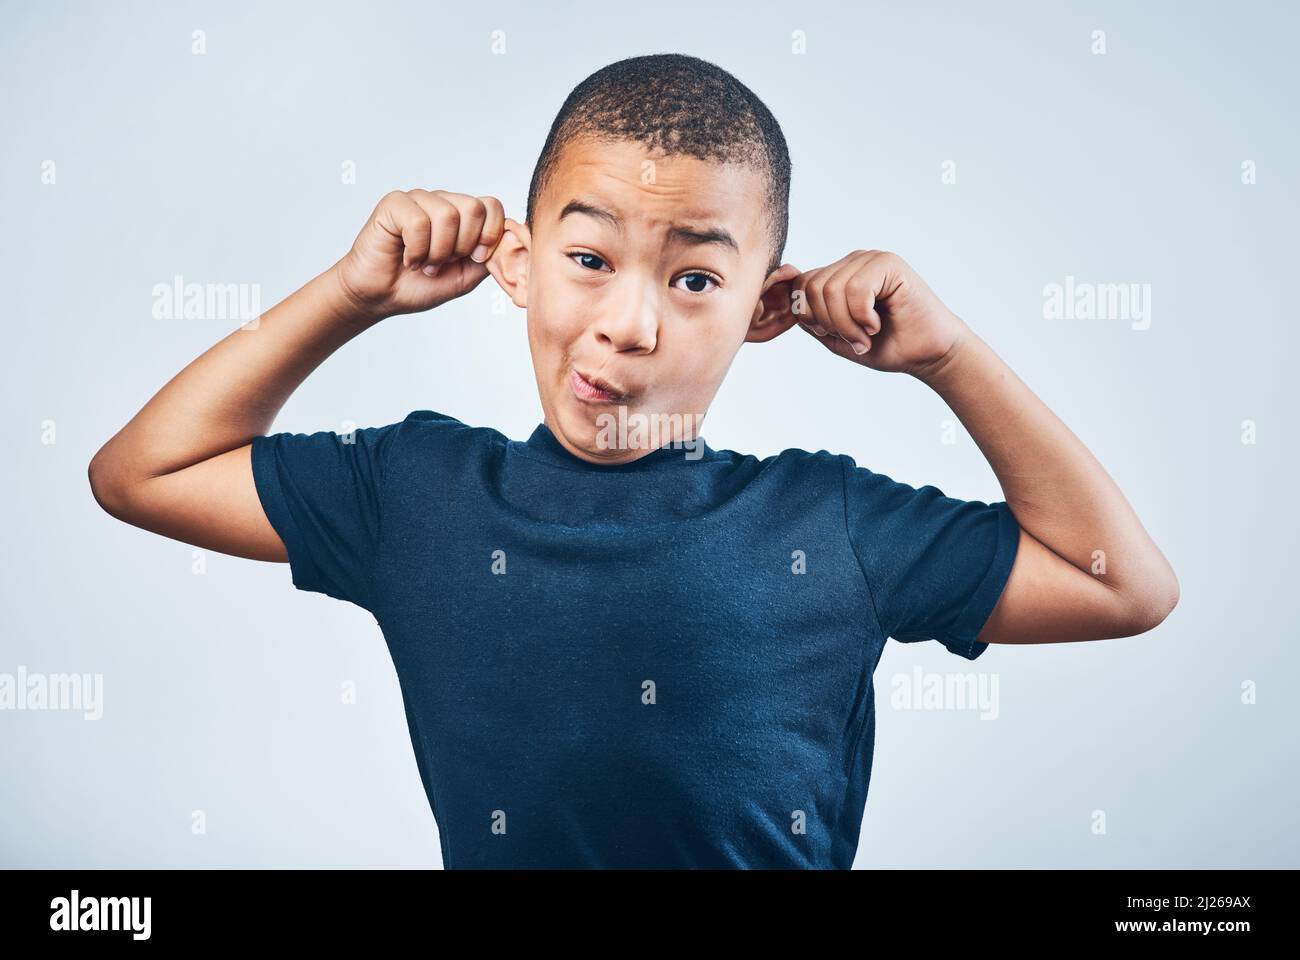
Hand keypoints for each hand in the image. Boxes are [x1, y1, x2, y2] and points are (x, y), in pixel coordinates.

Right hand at [332, 189, 507, 319]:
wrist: (382, 297)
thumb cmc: (421, 285)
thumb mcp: (468, 275)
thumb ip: (492, 255)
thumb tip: (520, 235)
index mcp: (464, 216)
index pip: (493, 206)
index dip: (490, 235)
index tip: (473, 258)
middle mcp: (443, 202)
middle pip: (474, 208)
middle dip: (462, 246)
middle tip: (442, 262)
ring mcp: (419, 199)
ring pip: (447, 215)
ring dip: (437, 252)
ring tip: (424, 263)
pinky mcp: (395, 204)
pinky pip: (418, 221)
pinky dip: (416, 250)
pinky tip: (407, 257)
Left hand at [775, 250, 969, 377]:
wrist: (928, 354)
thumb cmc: (886, 346)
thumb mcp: (836, 336)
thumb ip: (811, 317)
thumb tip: (784, 294)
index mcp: (837, 275)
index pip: (800, 285)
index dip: (809, 316)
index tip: (832, 336)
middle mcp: (852, 262)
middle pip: (811, 287)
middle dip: (828, 323)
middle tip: (853, 340)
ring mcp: (870, 260)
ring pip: (831, 289)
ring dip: (847, 324)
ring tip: (867, 335)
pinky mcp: (888, 263)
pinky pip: (855, 289)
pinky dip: (862, 317)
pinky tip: (878, 324)